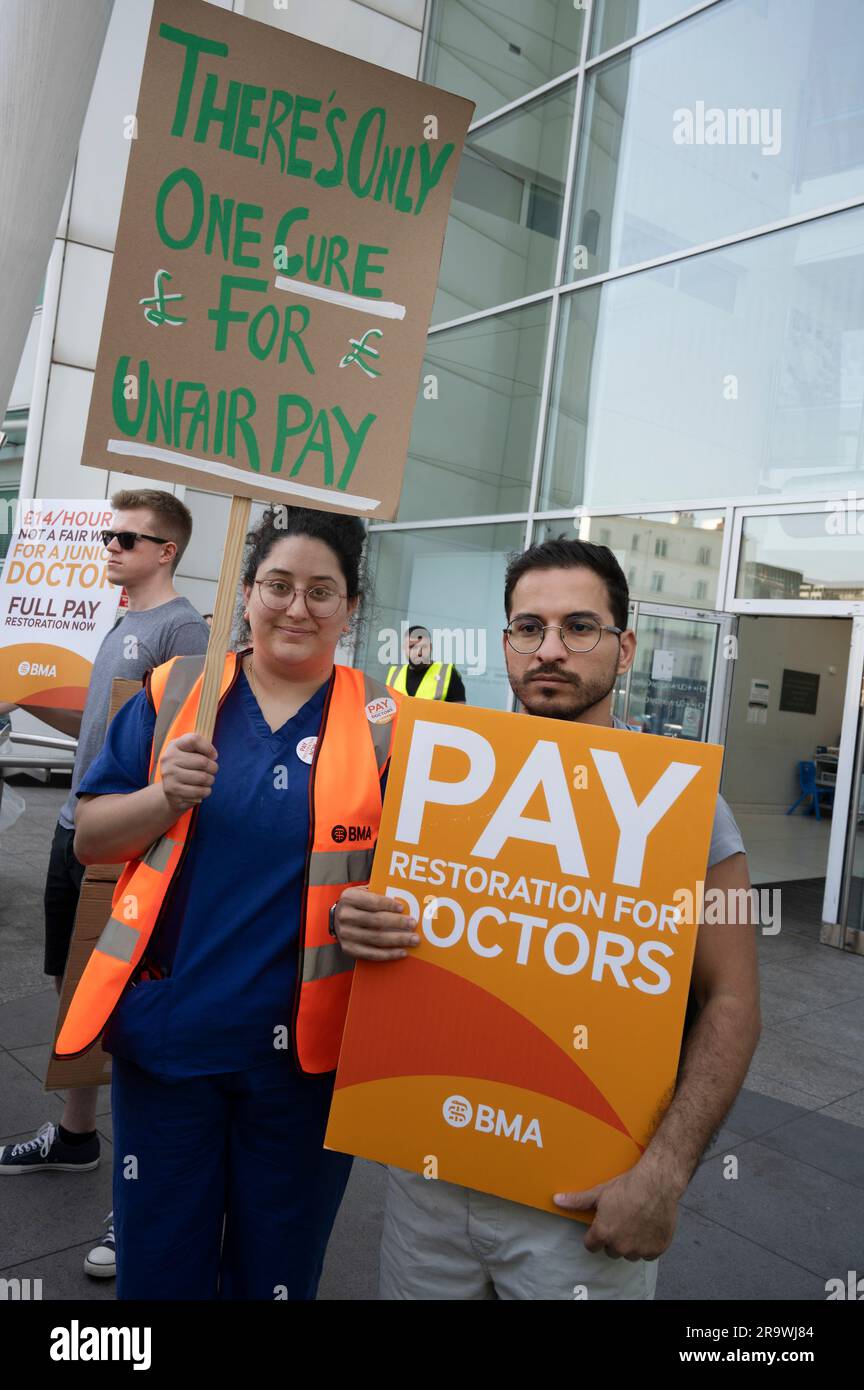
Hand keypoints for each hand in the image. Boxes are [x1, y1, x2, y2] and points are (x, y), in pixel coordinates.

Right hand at [158, 732, 218, 813]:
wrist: (171, 788)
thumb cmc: (187, 767)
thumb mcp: (191, 753)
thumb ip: (202, 748)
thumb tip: (212, 756)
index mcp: (175, 745)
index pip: (194, 740)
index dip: (208, 748)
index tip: (213, 756)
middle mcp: (169, 758)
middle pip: (202, 761)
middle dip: (213, 768)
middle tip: (212, 771)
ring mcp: (169, 775)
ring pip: (202, 777)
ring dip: (210, 780)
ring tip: (207, 780)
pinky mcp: (172, 790)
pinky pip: (198, 791)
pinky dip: (206, 791)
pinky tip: (203, 789)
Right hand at [333, 887, 419, 961]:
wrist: (337, 920)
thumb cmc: (358, 904)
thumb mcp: (363, 892)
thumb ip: (379, 893)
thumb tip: (404, 897)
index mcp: (349, 898)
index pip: (372, 902)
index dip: (388, 905)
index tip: (402, 908)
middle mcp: (345, 916)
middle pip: (376, 920)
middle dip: (397, 923)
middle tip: (413, 924)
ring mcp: (346, 934)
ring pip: (376, 938)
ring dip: (398, 940)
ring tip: (413, 939)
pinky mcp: (350, 949)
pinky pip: (372, 954)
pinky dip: (389, 954)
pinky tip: (403, 952)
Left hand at [553, 1157, 679, 1260]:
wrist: (657, 1184)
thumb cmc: (626, 1186)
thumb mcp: (599, 1192)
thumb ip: (577, 1201)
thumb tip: (556, 1200)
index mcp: (603, 1233)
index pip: (591, 1245)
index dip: (594, 1234)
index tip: (601, 1224)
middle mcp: (620, 1246)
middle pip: (611, 1250)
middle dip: (613, 1238)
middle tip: (620, 1219)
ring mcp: (639, 1250)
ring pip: (629, 1253)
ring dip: (630, 1243)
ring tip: (635, 1222)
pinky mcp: (656, 1250)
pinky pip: (647, 1254)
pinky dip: (648, 1244)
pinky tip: (648, 1226)